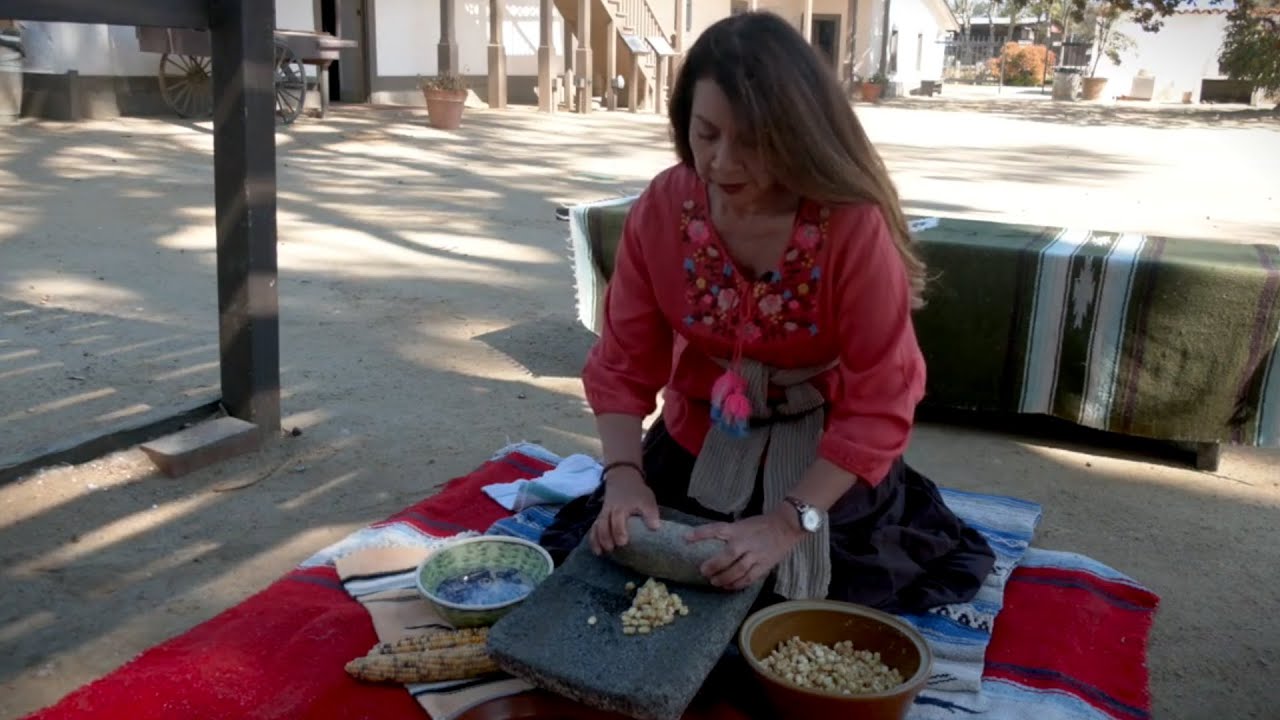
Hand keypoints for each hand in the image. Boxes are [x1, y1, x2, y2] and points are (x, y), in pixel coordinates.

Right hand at [589, 468, 659, 554]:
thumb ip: (651, 513)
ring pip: (596, 526)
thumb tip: (655, 527)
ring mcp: (603, 513)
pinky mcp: (600, 517)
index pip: (618, 518)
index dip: (619, 530)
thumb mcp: (647, 500)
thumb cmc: (637, 493)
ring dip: (597, 539)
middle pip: (604, 523)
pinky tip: (596, 550)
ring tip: (600, 553)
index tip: (623, 542)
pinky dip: (592, 539)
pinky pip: (593, 527)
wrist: (623, 479)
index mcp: (622, 506)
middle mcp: (610, 510)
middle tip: (611, 549)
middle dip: (606, 537)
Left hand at [686, 507, 805, 590]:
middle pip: (727, 555)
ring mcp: (756, 554)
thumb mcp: (742, 524)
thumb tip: (707, 541)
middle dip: (714, 565)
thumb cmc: (760, 525)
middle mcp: (745, 541)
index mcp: (737, 529)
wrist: (786, 526)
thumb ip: (728, 533)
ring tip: (714, 582)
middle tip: (703, 571)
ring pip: (738, 570)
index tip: (685, 538)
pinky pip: (749, 578)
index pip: (716, 529)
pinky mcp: (764, 565)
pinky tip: (729, 587)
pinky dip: (738, 584)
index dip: (700, 533)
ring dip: (724, 578)